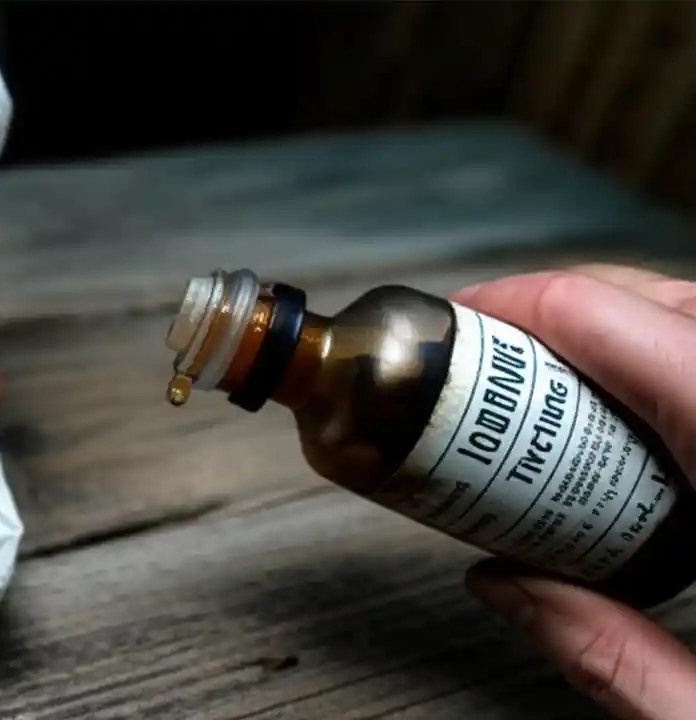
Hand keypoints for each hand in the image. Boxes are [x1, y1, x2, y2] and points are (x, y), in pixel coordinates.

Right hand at [455, 264, 695, 719]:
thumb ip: (614, 656)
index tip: (476, 316)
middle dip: (577, 307)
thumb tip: (511, 587)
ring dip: (631, 332)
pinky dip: (677, 367)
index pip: (656, 342)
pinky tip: (644, 418)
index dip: (547, 308)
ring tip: (556, 378)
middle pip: (687, 311)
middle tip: (496, 347)